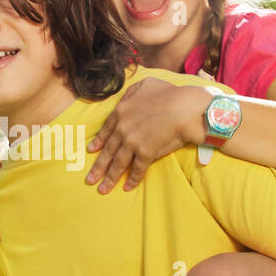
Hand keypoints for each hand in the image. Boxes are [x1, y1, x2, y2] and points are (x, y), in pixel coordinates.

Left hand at [85, 78, 208, 192]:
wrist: (185, 108)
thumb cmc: (170, 94)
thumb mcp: (146, 85)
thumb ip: (132, 92)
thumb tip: (126, 98)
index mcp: (121, 111)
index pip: (106, 130)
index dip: (98, 142)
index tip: (92, 151)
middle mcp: (123, 128)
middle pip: (108, 151)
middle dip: (98, 167)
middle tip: (90, 179)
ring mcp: (133, 141)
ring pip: (118, 163)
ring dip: (109, 178)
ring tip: (103, 190)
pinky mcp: (146, 152)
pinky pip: (137, 169)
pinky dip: (132, 180)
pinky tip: (127, 188)